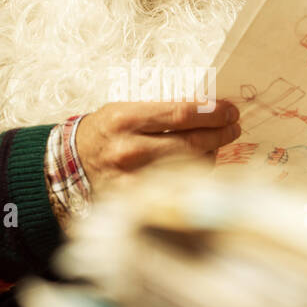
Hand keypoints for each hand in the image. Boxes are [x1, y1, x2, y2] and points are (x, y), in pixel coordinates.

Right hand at [75, 100, 240, 195]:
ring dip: (210, 153)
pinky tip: (198, 163)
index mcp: (125, 118)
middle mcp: (128, 149)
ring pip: (188, 166)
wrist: (73, 162)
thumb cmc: (107, 131)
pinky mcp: (136, 199)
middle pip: (191, 142)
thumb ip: (162, 107)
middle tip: (233, 127)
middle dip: (220, 133)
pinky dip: (194, 174)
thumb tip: (208, 107)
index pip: (181, 114)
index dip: (212, 112)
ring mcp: (132, 178)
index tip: (230, 110)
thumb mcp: (126, 108)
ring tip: (215, 143)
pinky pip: (178, 187)